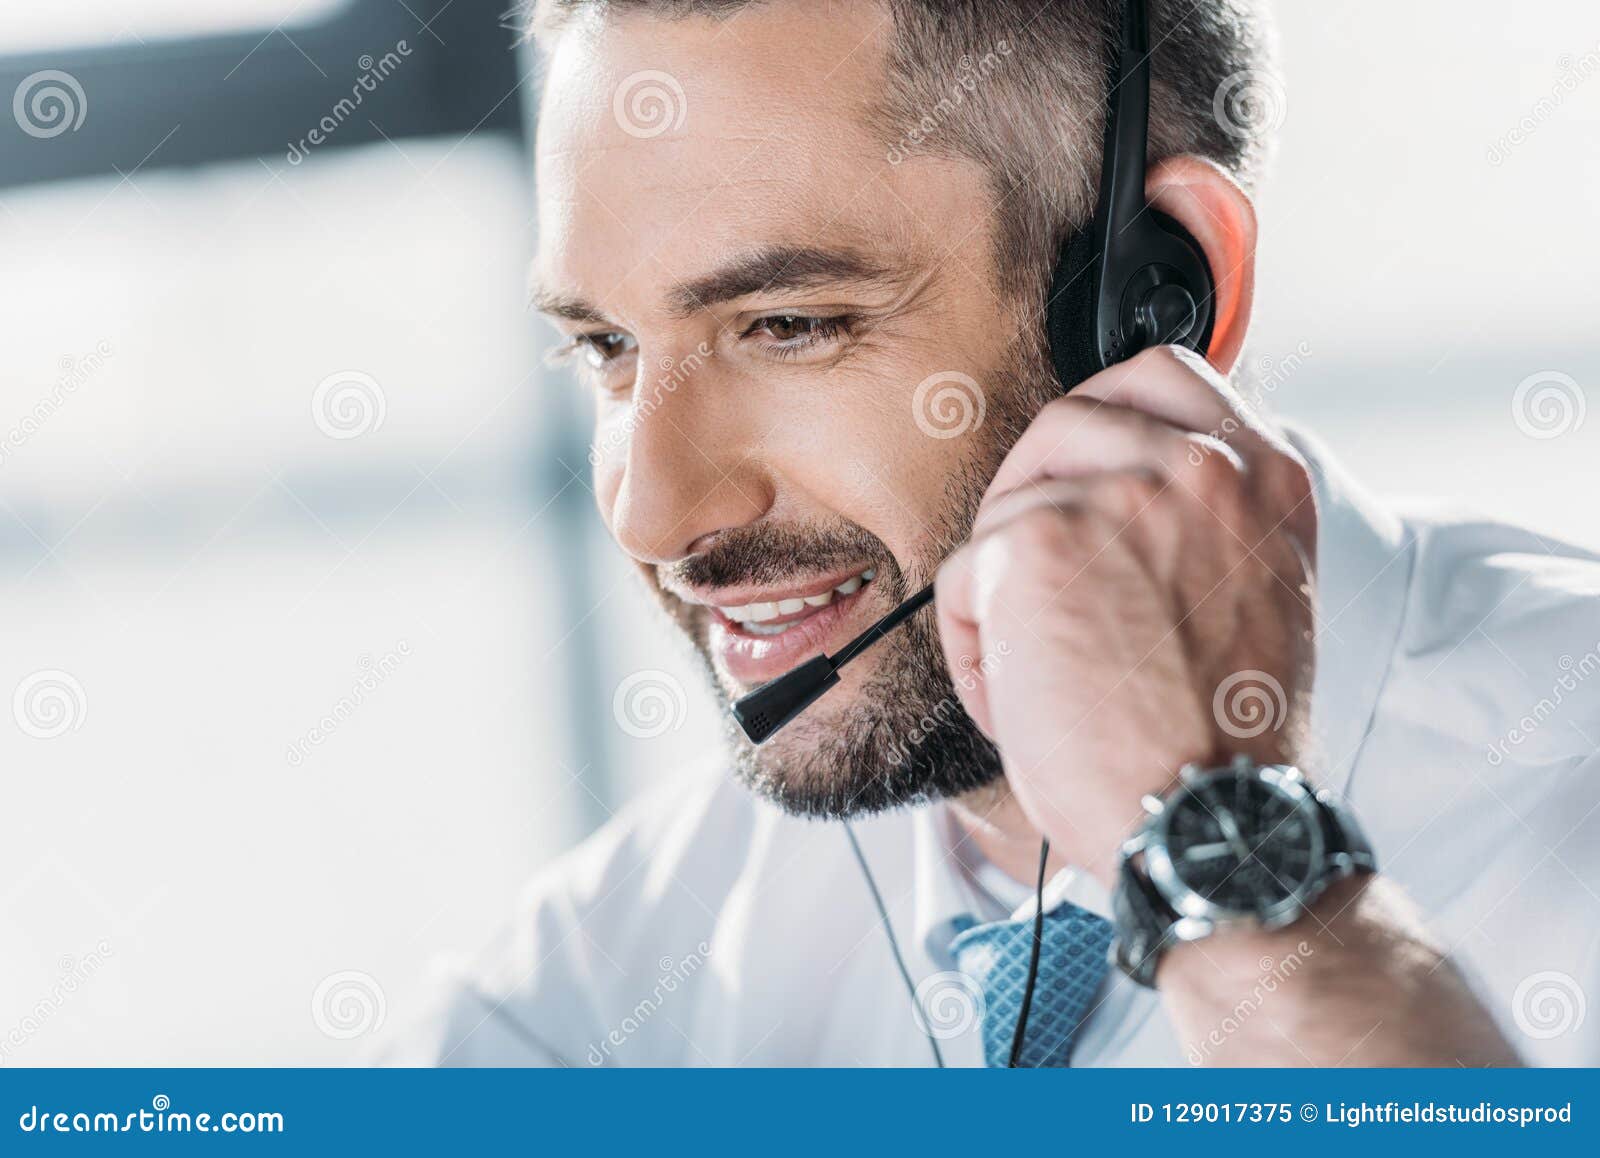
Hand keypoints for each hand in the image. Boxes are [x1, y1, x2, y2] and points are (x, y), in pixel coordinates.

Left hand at [935, 346, 1317, 884]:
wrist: (1205, 821)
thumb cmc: (1220, 740)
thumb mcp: (1258, 597)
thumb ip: (1203, 520)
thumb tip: (1111, 486)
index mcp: (1264, 478)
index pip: (1163, 377)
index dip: (1103, 418)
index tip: (1078, 475)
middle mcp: (1202, 467)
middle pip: (1066, 420)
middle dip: (1033, 502)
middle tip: (1040, 594)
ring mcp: (1120, 494)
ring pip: (1007, 504)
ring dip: (1005, 588)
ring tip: (1044, 667)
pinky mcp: (1037, 539)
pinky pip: (964, 576)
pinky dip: (973, 646)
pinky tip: (1022, 700)